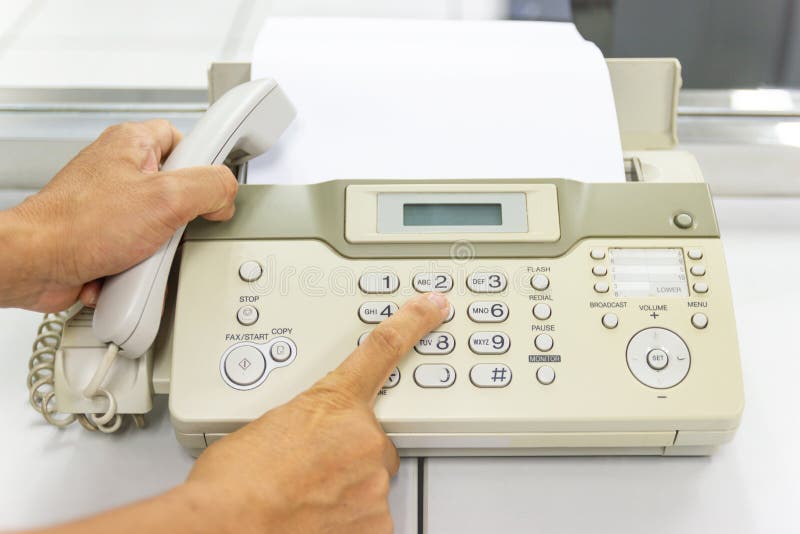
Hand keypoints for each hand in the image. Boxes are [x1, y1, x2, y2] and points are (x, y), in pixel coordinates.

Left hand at [0, 120, 236, 310]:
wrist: (35, 265)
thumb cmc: (78, 226)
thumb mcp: (166, 199)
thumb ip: (210, 186)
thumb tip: (226, 192)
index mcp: (132, 143)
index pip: (187, 140)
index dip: (205, 166)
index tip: (214, 189)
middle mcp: (119, 170)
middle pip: (178, 190)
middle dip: (182, 218)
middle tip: (175, 226)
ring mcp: (112, 205)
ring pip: (161, 225)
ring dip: (159, 247)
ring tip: (147, 251)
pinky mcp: (105, 236)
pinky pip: (141, 249)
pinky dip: (139, 264)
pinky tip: (129, 266)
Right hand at [184, 293, 450, 532]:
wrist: (227, 522)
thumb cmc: (233, 480)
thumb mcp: (267, 427)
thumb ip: (304, 422)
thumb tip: (304, 438)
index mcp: (336, 402)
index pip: (383, 349)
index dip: (413, 323)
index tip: (433, 307)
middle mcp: (365, 438)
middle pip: (373, 441)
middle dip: (347, 453)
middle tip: (307, 469)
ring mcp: (374, 484)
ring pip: (371, 483)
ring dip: (344, 490)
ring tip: (300, 498)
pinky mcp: (376, 525)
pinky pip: (369, 520)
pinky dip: (347, 522)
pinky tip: (314, 520)